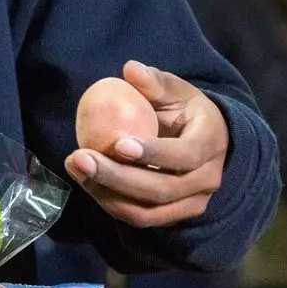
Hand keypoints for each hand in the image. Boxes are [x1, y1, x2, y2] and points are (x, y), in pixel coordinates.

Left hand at [64, 61, 228, 228]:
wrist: (205, 143)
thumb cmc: (185, 112)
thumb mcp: (177, 91)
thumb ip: (156, 82)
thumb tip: (131, 69)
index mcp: (211, 144)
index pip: (184, 155)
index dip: (153, 153)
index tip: (118, 143)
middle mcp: (206, 180)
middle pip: (161, 189)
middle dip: (117, 177)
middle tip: (80, 157)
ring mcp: (192, 204)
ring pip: (147, 211)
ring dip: (106, 193)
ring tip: (75, 167)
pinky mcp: (173, 217)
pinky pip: (139, 218)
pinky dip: (110, 203)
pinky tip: (86, 181)